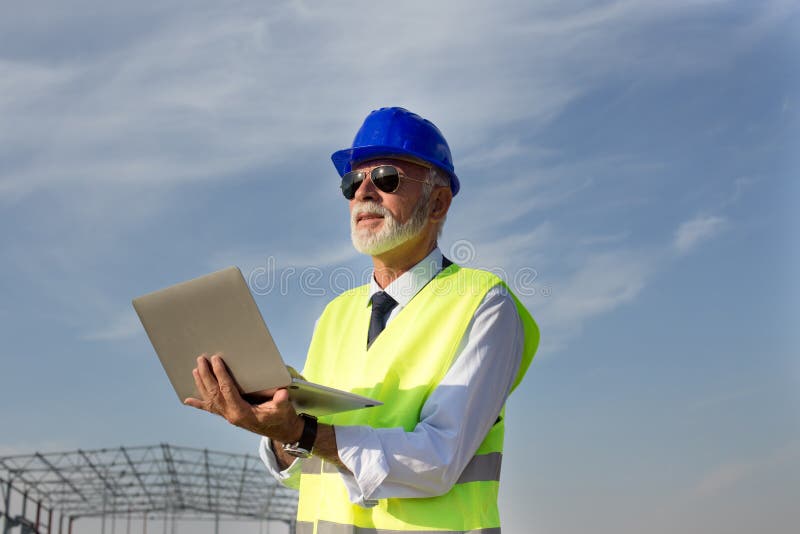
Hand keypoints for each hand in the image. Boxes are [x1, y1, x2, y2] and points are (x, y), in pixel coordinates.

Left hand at [184, 353, 303, 443]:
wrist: (281, 431)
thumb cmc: (282, 417)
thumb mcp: (284, 409)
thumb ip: (281, 401)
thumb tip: (282, 394)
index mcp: (242, 412)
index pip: (227, 390)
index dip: (220, 375)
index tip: (215, 361)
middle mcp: (231, 415)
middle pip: (214, 393)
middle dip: (206, 376)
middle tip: (201, 360)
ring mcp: (228, 416)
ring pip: (210, 399)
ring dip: (201, 384)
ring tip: (195, 370)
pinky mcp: (229, 415)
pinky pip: (210, 409)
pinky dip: (198, 404)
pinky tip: (188, 400)